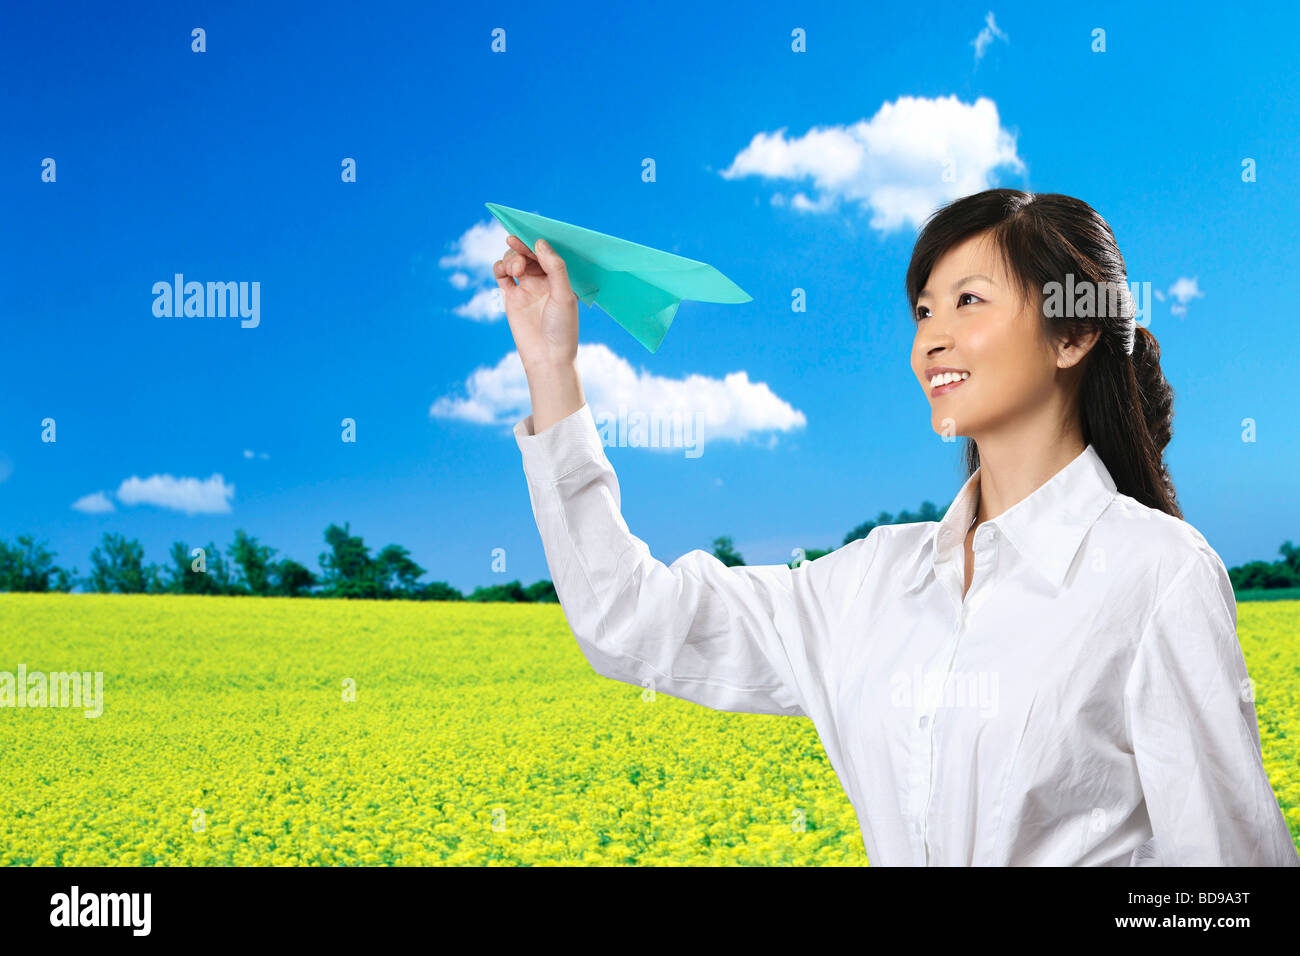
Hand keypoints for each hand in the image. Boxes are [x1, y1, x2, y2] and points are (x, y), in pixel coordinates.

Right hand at [493, 235, 578, 373]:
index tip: (529, 234)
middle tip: (515, 241)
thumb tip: (539, 243)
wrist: (547, 357)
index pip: (546, 252)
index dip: (536, 241)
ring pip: (513, 261)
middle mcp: (543, 280)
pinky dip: (499, 267)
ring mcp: (526, 287)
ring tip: (516, 269)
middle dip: (521, 246)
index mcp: (559, 277)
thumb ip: (555, 267)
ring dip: (511, 258)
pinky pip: (501, 275)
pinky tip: (503, 271)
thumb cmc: (562, 328)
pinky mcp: (510, 297)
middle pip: (528, 253)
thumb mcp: (564, 295)